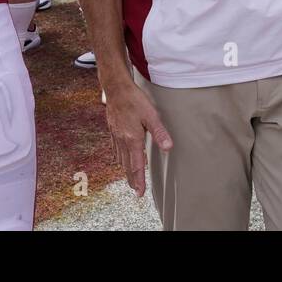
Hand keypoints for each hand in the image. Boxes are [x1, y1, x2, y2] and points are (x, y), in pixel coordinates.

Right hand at [102, 79, 171, 196]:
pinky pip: (116, 149)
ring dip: (126, 170)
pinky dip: (119, 158)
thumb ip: (159, 133)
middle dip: (132, 179)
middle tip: (136, 191)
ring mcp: (116, 136)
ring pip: (120, 159)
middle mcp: (122, 141)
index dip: (139, 181)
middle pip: (127, 165)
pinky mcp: (113, 130)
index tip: (140, 193)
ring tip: (130, 178)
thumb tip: (168, 149)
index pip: (136, 166)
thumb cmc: (135, 100)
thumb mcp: (151, 115)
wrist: (116, 88)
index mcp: (132, 139)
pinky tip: (120, 159)